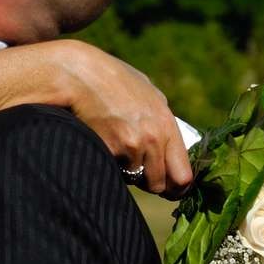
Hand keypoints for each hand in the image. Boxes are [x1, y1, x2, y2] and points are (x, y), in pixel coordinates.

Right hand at [51, 41, 192, 198]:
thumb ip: (161, 120)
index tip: (168, 189)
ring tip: (115, 145)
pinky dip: (109, 162)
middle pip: (158, 185)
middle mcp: (153, 138)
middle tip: (138, 170)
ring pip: (133, 179)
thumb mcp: (148, 93)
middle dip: (148, 181)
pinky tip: (102, 141)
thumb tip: (170, 144)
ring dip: (126, 170)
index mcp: (166, 124)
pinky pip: (113, 171)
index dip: (176, 188)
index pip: (183, 176)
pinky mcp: (109, 151)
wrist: (80, 74)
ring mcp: (131, 146)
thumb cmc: (112, 80)